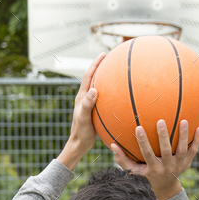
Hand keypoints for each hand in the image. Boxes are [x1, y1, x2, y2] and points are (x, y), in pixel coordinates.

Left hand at [57, 53, 104, 170]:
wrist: (79, 144)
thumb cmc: (81, 132)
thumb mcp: (84, 119)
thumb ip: (87, 104)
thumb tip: (94, 90)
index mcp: (81, 97)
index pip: (88, 76)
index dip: (95, 65)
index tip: (103, 55)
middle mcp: (85, 98)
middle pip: (92, 78)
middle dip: (100, 67)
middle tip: (110, 59)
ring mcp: (89, 104)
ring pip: (97, 87)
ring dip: (105, 79)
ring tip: (115, 73)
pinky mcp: (94, 111)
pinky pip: (103, 98)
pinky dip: (110, 94)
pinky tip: (119, 97)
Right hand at [110, 119, 198, 199]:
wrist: (166, 188)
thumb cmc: (146, 175)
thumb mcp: (134, 171)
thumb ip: (122, 160)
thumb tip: (112, 145)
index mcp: (153, 169)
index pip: (147, 154)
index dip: (143, 142)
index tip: (138, 128)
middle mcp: (167, 167)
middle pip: (166, 151)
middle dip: (163, 137)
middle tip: (161, 121)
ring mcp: (179, 165)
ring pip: (183, 150)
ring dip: (183, 136)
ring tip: (183, 120)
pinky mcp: (188, 163)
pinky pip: (194, 150)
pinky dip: (197, 140)